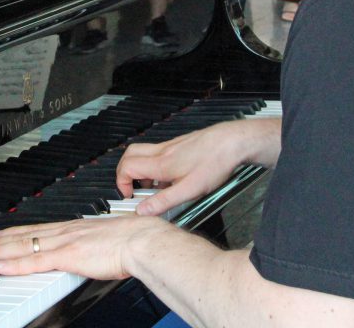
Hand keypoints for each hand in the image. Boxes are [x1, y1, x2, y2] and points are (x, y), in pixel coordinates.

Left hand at [0, 214, 173, 279]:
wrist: (145, 240)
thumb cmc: (137, 241)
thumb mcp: (111, 241)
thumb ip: (98, 247)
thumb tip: (98, 253)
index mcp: (76, 228)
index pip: (40, 230)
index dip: (18, 233)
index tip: (2, 235)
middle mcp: (66, 231)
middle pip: (25, 236)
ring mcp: (65, 243)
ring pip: (23, 246)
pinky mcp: (67, 256)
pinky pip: (34, 261)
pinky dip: (14, 264)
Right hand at [115, 121, 255, 216]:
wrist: (232, 142)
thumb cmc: (214, 163)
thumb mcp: (190, 190)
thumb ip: (164, 201)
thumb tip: (142, 210)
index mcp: (160, 163)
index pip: (126, 167)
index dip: (122, 182)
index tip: (130, 196)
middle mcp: (162, 152)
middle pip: (130, 155)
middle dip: (125, 173)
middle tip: (134, 189)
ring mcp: (171, 146)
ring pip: (144, 153)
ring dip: (141, 170)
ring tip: (155, 188)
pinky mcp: (180, 145)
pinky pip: (158, 153)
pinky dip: (156, 166)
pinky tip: (171, 179)